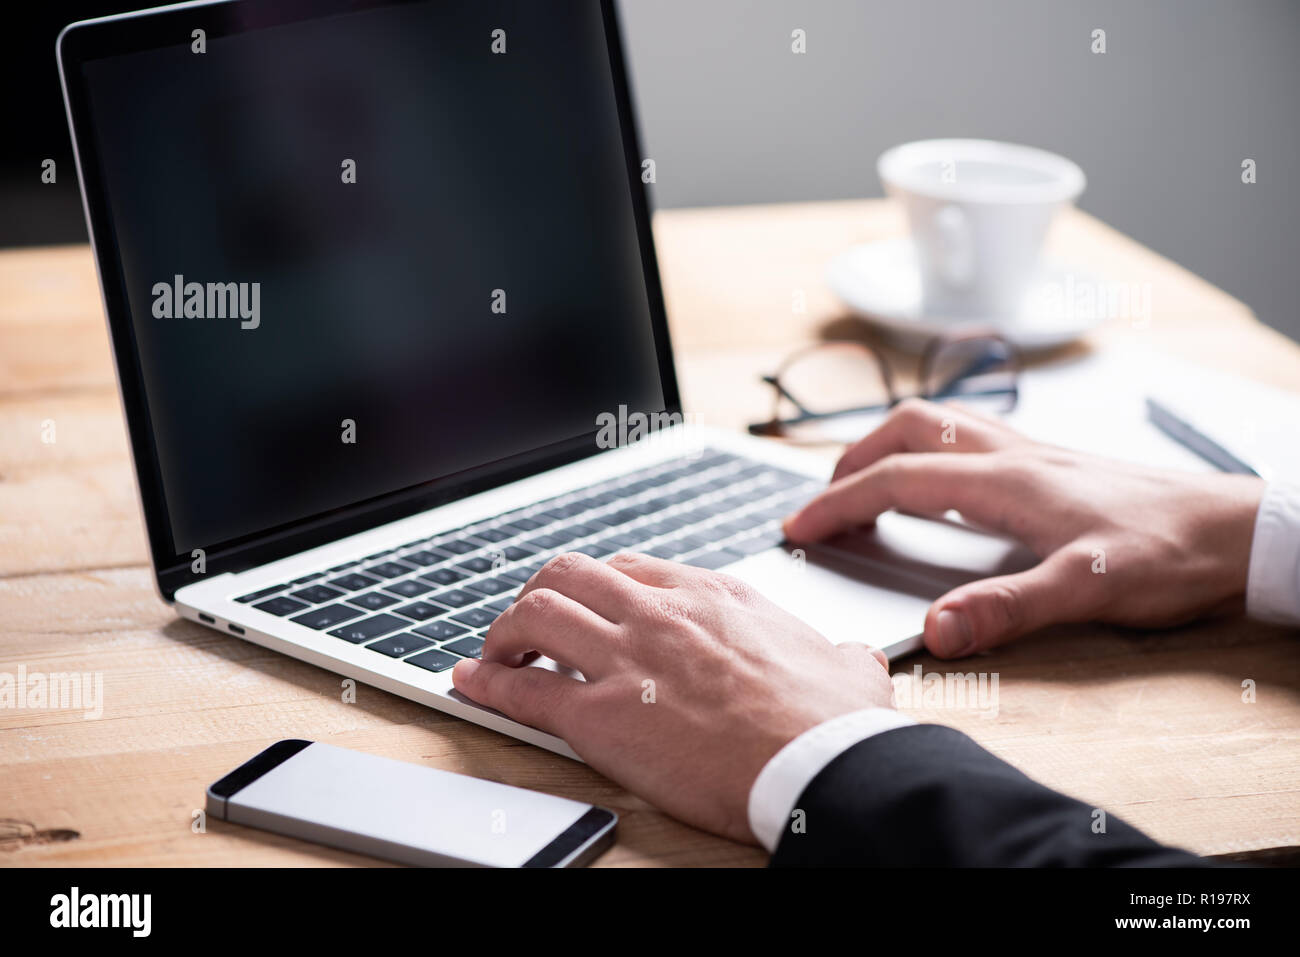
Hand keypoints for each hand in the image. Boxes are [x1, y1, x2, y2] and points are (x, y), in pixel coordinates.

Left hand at [451, 551, 893, 843]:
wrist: (822, 765)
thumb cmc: (833, 724)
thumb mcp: (846, 668)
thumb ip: (841, 655)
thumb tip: (855, 659)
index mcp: (714, 596)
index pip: (631, 567)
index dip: (597, 586)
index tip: (588, 604)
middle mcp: (662, 614)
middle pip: (571, 572)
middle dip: (540, 591)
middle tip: (533, 623)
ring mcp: (628, 659)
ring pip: (537, 612)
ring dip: (506, 629)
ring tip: (498, 652)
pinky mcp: (602, 716)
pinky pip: (524, 688)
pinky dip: (486, 684)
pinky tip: (471, 685)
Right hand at [784, 398, 1265, 657]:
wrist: (1237, 530)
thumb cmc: (1170, 552)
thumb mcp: (1086, 589)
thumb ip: (1006, 608)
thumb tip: (935, 629)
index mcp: (1005, 480)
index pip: (895, 477)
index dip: (836, 501)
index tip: (797, 526)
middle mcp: (1013, 455)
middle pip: (910, 429)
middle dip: (853, 459)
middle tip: (824, 501)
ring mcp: (1033, 455)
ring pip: (941, 426)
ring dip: (891, 447)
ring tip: (867, 486)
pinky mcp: (1053, 466)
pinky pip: (972, 442)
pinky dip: (932, 454)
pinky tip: (946, 492)